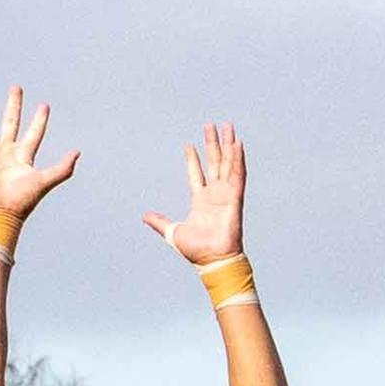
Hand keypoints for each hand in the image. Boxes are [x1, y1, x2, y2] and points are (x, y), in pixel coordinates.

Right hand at [0, 88, 79, 226]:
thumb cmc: (22, 201)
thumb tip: (77, 152)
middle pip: (10, 122)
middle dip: (13, 105)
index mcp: (23, 155)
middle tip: (16, 88)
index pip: (34, 132)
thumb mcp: (45, 181)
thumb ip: (62, 168)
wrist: (0, 213)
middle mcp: (5, 151)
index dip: (40, 120)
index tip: (44, 105)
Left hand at [143, 121, 246, 264]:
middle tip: (212, 125)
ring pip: (227, 164)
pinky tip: (238, 144)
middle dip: (213, 144)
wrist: (212, 260)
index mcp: (201, 201)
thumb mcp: (172, 232)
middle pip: (214, 163)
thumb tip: (145, 216)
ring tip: (228, 127)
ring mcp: (226, 195)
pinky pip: (238, 175)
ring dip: (228, 145)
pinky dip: (238, 160)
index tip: (189, 145)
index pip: (196, 175)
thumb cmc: (197, 251)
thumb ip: (160, 222)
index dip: (193, 160)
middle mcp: (215, 194)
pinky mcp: (235, 198)